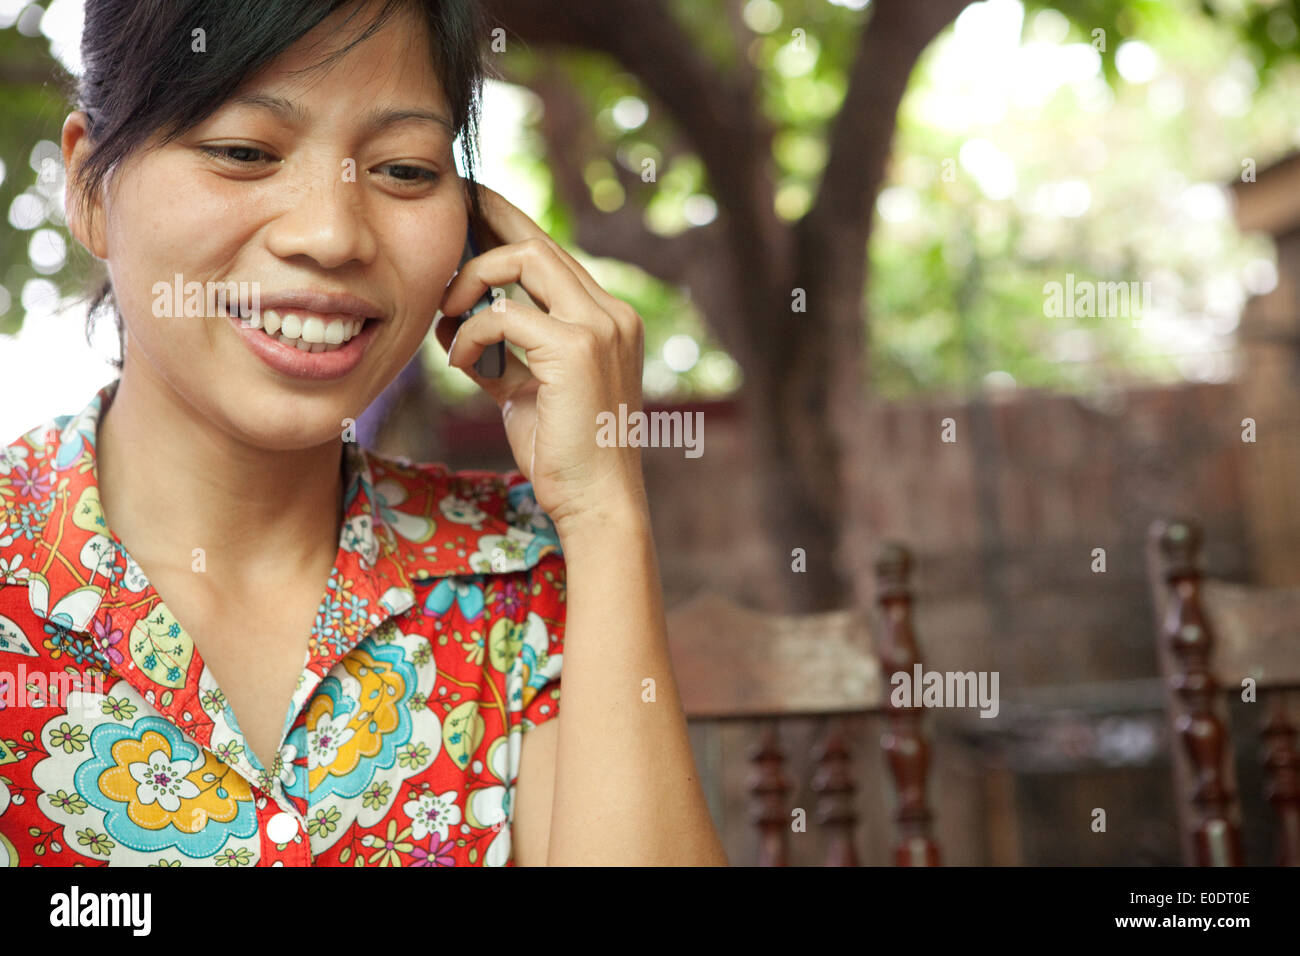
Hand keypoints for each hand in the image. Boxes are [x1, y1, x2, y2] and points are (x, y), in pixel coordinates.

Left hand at [434, 183, 648, 537]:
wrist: (595, 502)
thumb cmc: (562, 453)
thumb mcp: (527, 391)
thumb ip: (504, 353)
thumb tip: (458, 326)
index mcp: (607, 319)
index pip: (551, 254)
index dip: (506, 225)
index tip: (464, 212)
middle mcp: (612, 313)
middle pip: (539, 241)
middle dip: (483, 226)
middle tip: (440, 238)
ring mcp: (600, 327)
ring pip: (525, 258)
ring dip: (473, 279)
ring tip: (446, 312)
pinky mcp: (578, 350)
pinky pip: (505, 314)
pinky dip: (470, 333)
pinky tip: (458, 359)